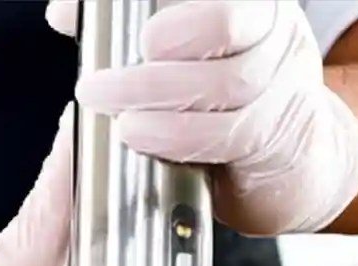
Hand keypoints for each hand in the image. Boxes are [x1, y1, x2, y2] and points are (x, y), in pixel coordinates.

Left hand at [47, 0, 357, 236]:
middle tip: (99, 80)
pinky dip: (182, 135)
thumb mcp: (182, 49)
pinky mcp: (283, 135)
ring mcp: (288, 82)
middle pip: (228, 20)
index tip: (140, 32)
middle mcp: (277, 31)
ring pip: (233, 81)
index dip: (182, 8)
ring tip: (115, 111)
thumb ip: (125, 23)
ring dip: (160, 98)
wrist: (290, 158)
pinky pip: (234, 132)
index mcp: (252, 2)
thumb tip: (67, 14)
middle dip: (162, 46)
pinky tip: (143, 135)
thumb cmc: (223, 94)